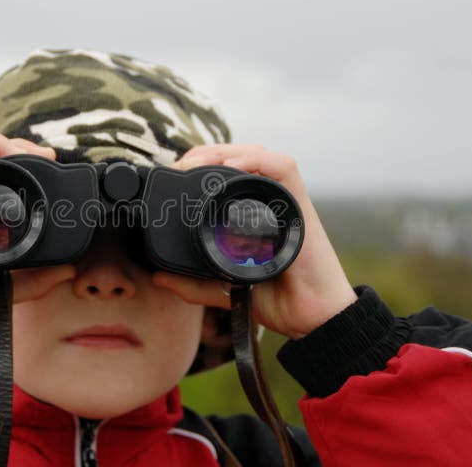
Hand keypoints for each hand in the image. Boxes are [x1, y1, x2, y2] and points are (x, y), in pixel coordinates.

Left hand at [151, 144, 356, 338]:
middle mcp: (269, 201)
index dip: (199, 164)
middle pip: (238, 156)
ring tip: (197, 163)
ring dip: (225, 151)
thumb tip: (159, 278)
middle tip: (178, 167)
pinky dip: (256, 161)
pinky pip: (283, 169)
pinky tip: (232, 166)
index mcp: (252, 212)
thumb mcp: (226, 287)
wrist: (312, 320)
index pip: (226, 170)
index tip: (172, 174)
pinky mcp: (300, 206)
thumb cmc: (279, 299)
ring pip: (257, 154)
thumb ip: (195, 284)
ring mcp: (285, 201)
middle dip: (205, 154)